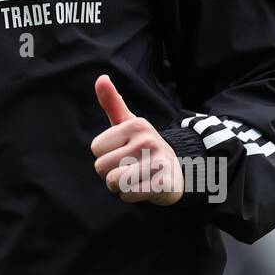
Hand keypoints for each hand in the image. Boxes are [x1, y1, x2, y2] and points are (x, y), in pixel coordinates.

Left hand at [90, 74, 183, 205]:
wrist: (179, 171)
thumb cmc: (144, 147)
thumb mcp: (128, 123)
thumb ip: (112, 103)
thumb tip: (101, 78)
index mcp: (136, 125)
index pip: (96, 148)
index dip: (105, 155)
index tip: (123, 152)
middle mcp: (148, 141)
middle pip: (101, 167)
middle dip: (111, 172)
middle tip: (130, 167)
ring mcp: (158, 162)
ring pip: (113, 182)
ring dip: (120, 186)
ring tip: (136, 177)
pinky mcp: (163, 184)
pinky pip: (128, 195)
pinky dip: (131, 196)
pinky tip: (144, 187)